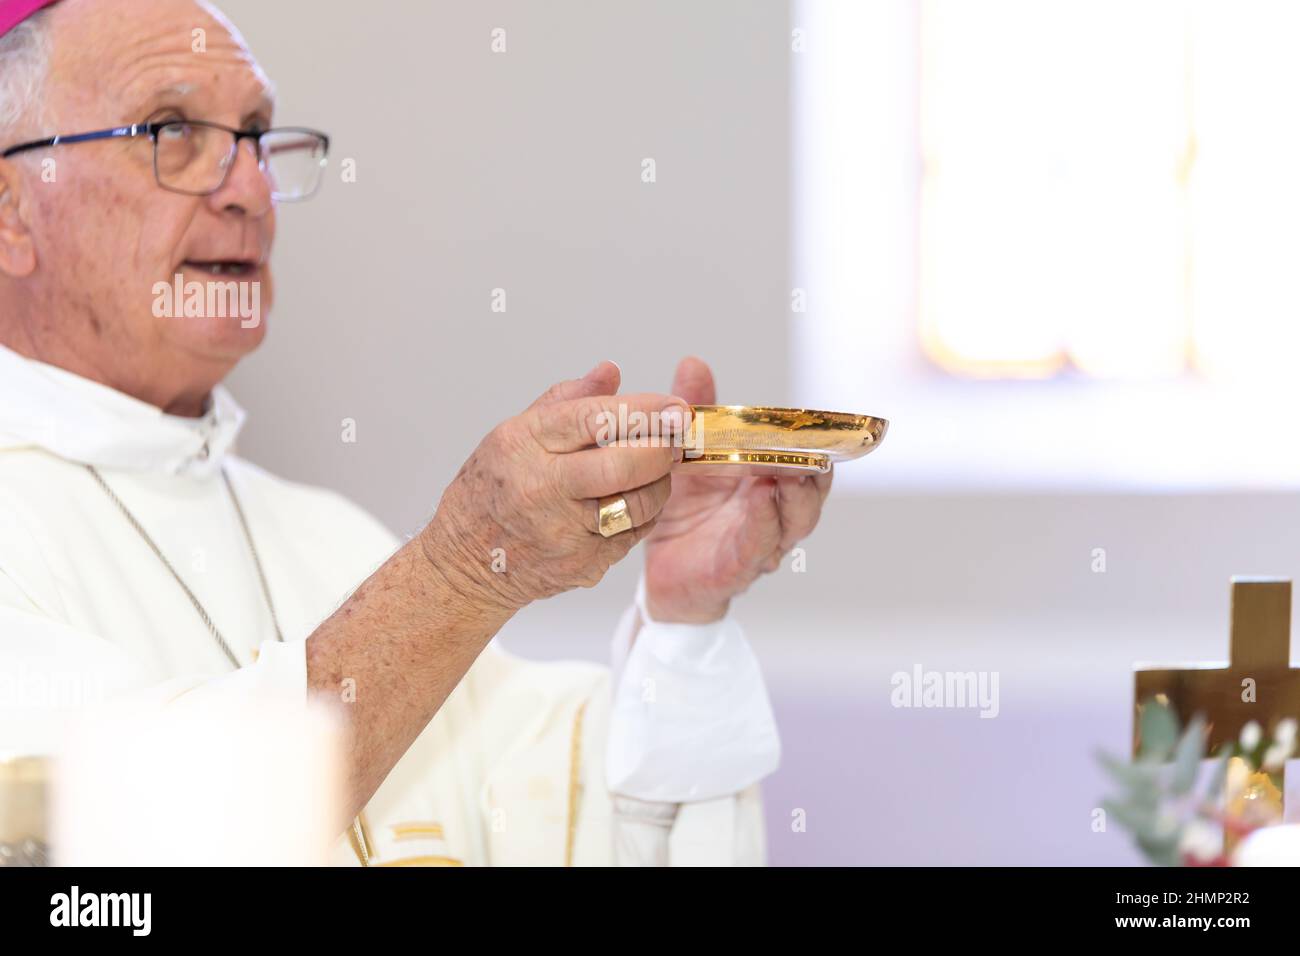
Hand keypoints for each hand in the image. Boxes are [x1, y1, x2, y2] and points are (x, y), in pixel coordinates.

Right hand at [422, 361, 689, 613]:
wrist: (465, 559)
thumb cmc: (493, 488)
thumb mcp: (515, 433)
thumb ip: (567, 400)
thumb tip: (611, 372)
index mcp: (524, 444)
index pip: (595, 418)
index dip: (645, 410)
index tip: (676, 405)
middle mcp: (542, 487)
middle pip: (622, 465)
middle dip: (661, 448)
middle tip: (677, 437)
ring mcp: (562, 531)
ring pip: (636, 503)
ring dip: (660, 482)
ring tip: (657, 468)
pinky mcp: (581, 564)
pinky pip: (632, 534)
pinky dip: (643, 514)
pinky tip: (635, 500)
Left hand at [643, 357, 831, 622]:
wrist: (658, 571)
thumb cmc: (683, 512)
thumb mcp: (687, 456)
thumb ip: (698, 414)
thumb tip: (694, 362)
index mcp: (768, 485)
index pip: (806, 462)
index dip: (818, 443)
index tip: (822, 421)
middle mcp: (773, 516)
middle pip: (811, 493)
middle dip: (815, 469)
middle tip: (814, 445)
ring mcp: (759, 545)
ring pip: (793, 522)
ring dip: (796, 495)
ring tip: (792, 470)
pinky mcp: (735, 570)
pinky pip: (757, 546)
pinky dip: (765, 522)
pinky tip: (763, 497)